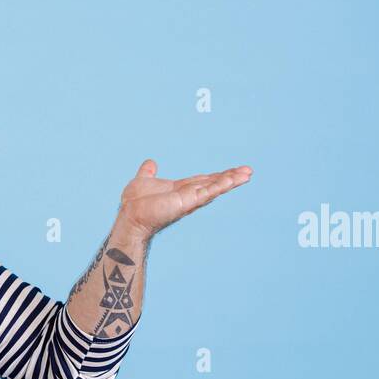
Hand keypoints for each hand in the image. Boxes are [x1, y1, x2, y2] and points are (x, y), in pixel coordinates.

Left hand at [118, 159, 251, 240]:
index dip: (218, 175)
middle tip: (248, 171)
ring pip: (214, 187)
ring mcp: (189, 199)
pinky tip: (233, 181)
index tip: (233, 170)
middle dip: (230, 177)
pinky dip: (221, 186)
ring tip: (247, 175)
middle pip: (213, 183)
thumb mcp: (143, 181)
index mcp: (180, 189)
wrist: (130, 216)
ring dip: (231, 181)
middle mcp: (188, 195)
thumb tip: (150, 163)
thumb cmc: (135, 203)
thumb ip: (148, 172)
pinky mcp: (187, 202)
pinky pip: (207, 192)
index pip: (203, 180)